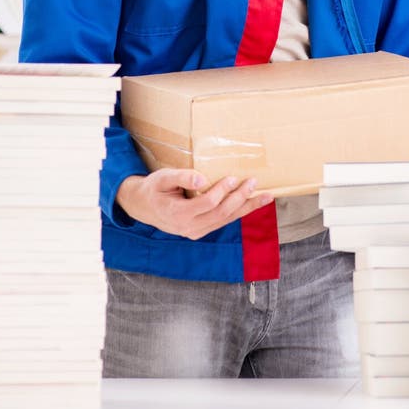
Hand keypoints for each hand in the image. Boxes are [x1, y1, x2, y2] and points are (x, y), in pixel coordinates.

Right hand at [115, 169, 272, 239]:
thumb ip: (182, 177)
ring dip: (247, 207)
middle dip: (240, 198)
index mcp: (178, 214)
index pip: (207, 203)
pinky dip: (240, 212)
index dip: (222, 190)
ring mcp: (196, 232)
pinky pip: (223, 221)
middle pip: (221, 213)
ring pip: (226, 220)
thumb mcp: (162, 178)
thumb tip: (202, 178)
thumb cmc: (153, 188)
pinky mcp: (201, 230)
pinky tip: (252, 203)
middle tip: (253, 182)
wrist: (143, 207)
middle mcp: (189, 228)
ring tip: (266, 197)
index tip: (232, 177)